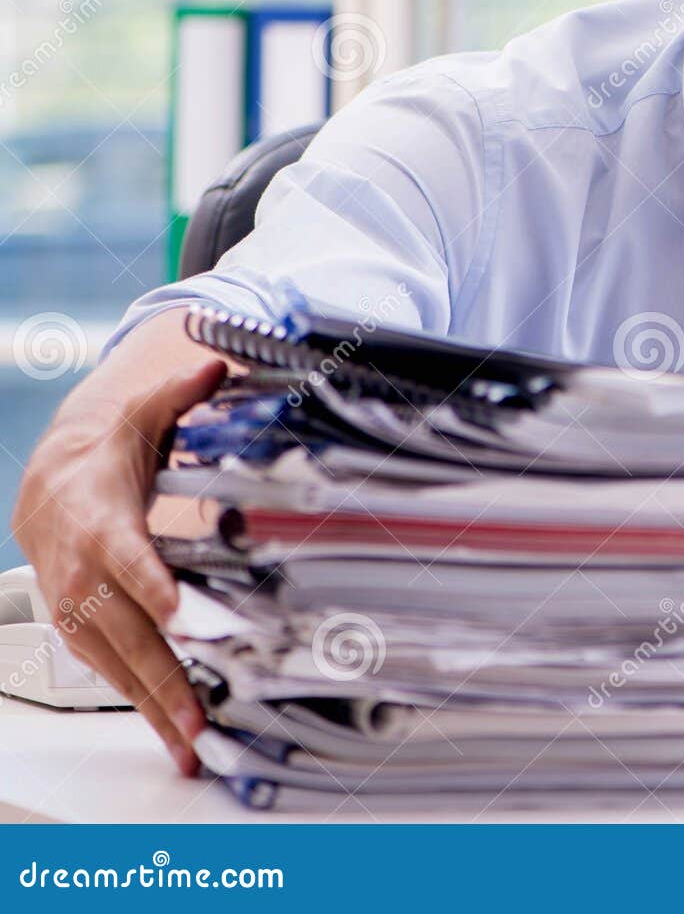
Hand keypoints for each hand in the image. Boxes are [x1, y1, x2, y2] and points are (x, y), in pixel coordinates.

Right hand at [11, 360, 227, 773]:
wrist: (48, 489)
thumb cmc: (107, 459)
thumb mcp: (141, 417)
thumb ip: (179, 394)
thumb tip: (213, 363)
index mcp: (103, 523)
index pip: (129, 559)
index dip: (151, 587)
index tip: (179, 615)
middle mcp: (86, 575)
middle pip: (127, 630)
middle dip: (166, 673)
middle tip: (202, 712)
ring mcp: (81, 610)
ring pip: (118, 666)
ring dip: (156, 707)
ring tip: (193, 743)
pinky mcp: (84, 634)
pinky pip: (114, 676)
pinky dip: (144, 708)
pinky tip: (174, 737)